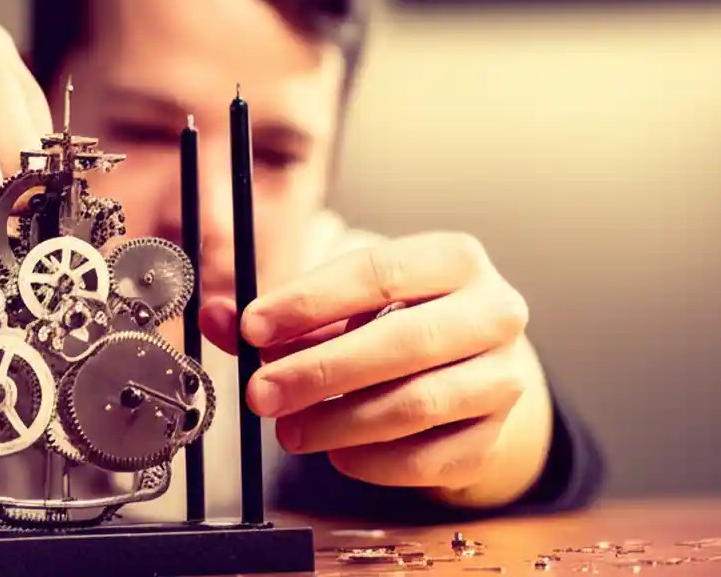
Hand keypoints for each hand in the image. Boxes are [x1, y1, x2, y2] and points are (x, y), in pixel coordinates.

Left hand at [200, 232, 551, 503]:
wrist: (470, 361)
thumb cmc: (397, 319)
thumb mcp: (343, 299)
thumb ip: (278, 311)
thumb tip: (217, 319)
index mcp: (456, 258)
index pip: (377, 272)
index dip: (308, 302)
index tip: (252, 327)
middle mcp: (494, 312)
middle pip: (402, 342)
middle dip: (320, 371)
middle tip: (262, 392)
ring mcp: (503, 378)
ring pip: (419, 404)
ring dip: (341, 421)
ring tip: (290, 429)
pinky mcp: (495, 436)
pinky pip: (431, 459)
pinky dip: (375, 462)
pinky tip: (337, 452)